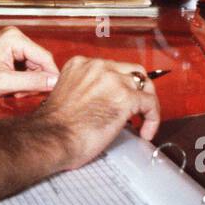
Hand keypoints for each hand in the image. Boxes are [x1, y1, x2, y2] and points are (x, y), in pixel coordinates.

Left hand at [0, 26, 58, 101]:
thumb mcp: (5, 83)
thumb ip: (32, 82)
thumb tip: (54, 82)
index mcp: (15, 38)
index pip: (45, 57)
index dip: (51, 76)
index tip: (53, 91)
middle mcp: (14, 37)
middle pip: (38, 62)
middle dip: (33, 81)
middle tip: (21, 94)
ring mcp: (10, 44)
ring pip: (31, 66)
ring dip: (26, 82)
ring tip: (12, 91)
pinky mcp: (6, 52)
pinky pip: (22, 67)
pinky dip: (19, 79)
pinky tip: (10, 87)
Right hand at [26, 56, 161, 168]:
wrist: (51, 139)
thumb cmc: (55, 128)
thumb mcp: (68, 95)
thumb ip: (87, 90)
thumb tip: (106, 101)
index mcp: (80, 64)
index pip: (112, 68)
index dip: (121, 86)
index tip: (121, 100)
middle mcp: (97, 67)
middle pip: (132, 71)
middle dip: (138, 90)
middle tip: (139, 108)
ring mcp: (113, 80)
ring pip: (144, 85)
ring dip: (146, 104)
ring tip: (143, 121)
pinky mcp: (125, 97)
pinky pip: (150, 103)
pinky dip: (152, 118)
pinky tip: (145, 131)